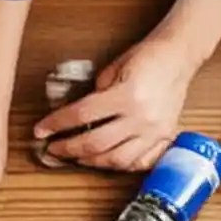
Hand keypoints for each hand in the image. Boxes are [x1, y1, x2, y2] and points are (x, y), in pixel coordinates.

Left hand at [34, 35, 196, 170]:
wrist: (179, 55)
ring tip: (76, 157)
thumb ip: (94, 95)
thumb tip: (73, 117)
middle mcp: (142, 116)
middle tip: (53, 148)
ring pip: (117, 159)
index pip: (82, 115)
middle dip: (68, 148)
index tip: (41, 130)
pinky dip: (119, 165)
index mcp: (127, 95)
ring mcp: (156, 130)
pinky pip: (139, 162)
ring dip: (91, 161)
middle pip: (96, 143)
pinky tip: (105, 160)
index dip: (56, 124)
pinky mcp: (166, 137)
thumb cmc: (146, 57)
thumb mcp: (113, 70)